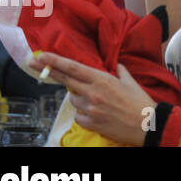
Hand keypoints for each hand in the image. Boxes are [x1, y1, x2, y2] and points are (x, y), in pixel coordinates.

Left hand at [28, 53, 153, 146]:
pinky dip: (84, 114)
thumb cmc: (141, 102)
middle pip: (65, 80)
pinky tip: (97, 114)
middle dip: (47, 70)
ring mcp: (89, 109)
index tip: (42, 55)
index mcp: (103, 80)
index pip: (74, 68)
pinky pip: (79, 116)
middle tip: (33, 62)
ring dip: (80, 98)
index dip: (56, 61)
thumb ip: (120, 71)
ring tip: (98, 102)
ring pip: (74, 100)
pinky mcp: (89, 123)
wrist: (147, 125)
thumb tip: (115, 65)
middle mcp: (92, 93)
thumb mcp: (131, 82)